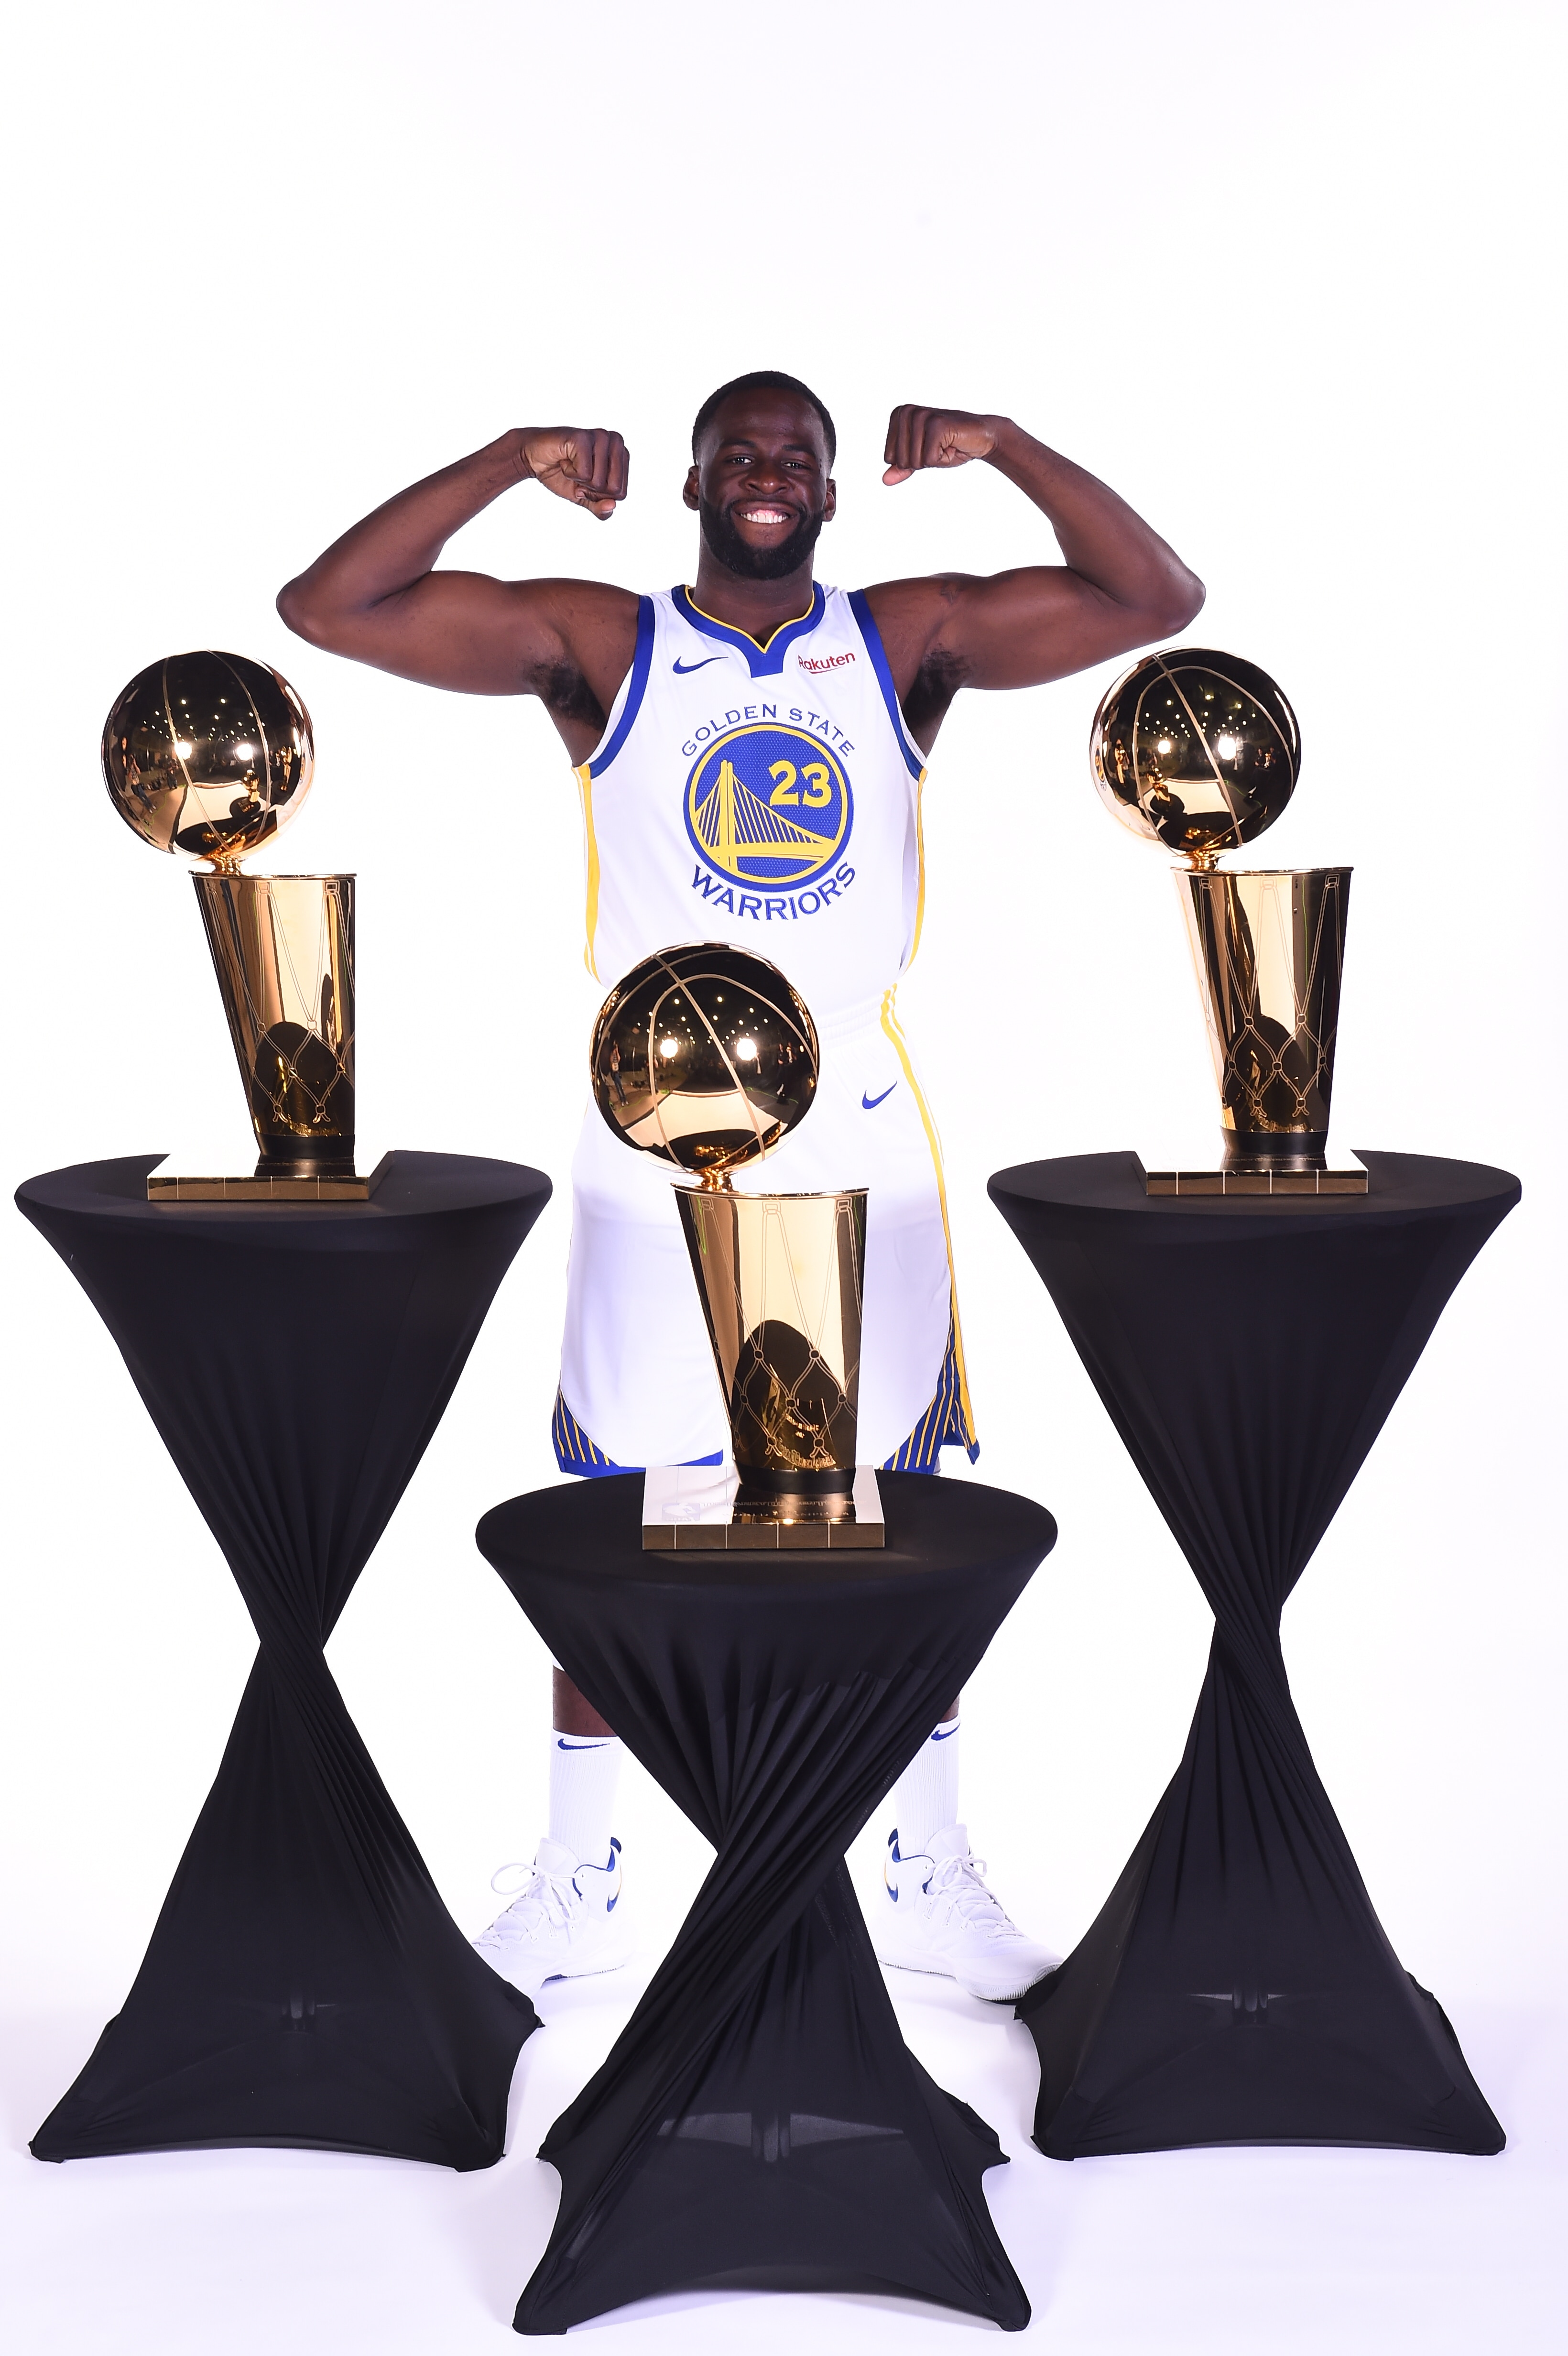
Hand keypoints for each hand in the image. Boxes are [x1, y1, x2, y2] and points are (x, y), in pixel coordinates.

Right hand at [519, 427, 628, 518]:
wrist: (533, 459)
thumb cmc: (561, 474)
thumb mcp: (584, 498)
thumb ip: (600, 507)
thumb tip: (612, 506)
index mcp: (622, 455)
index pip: (621, 494)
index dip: (599, 495)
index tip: (586, 479)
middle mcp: (616, 441)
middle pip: (614, 489)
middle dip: (591, 489)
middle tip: (578, 472)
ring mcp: (600, 436)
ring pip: (599, 482)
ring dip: (578, 480)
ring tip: (570, 464)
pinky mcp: (583, 437)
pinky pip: (584, 473)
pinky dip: (569, 473)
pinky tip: (564, 460)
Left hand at [882, 406, 1001, 484]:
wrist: (981, 437)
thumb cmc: (950, 446)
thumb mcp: (921, 458)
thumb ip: (902, 467)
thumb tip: (884, 480)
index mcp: (899, 415)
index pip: (889, 457)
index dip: (911, 461)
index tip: (928, 447)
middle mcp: (907, 411)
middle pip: (900, 460)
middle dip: (921, 462)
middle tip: (938, 447)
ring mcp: (921, 415)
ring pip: (913, 461)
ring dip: (933, 460)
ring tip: (945, 445)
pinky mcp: (936, 424)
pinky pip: (929, 460)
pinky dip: (942, 460)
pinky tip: (952, 445)